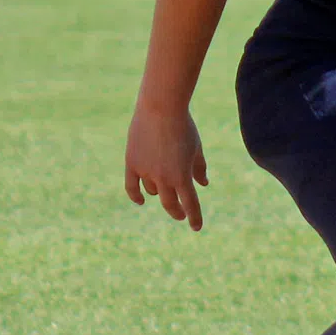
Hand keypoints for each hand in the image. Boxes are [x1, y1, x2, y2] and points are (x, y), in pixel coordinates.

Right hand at [125, 102, 210, 228]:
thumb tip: (203, 184)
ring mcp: (146, 172)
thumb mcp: (196, 148)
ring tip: (165, 188)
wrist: (160, 107)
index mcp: (182, 176)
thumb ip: (199, 168)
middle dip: (177, 211)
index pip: (190, 205)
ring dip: (160, 192)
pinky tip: (141, 200)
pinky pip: (132, 186)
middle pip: (170, 204)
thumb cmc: (183, 126)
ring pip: (152, 191)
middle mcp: (163, 178)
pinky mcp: (132, 163)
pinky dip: (136, 195)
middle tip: (181, 215)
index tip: (196, 227)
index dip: (194, 217)